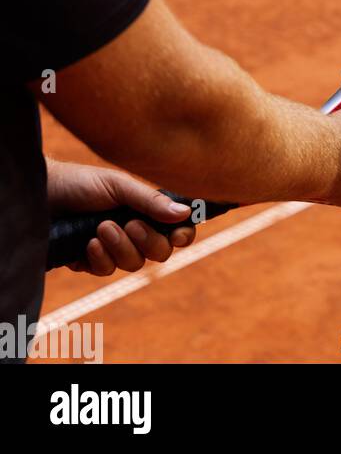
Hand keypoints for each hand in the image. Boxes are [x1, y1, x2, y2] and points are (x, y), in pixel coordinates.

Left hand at [46, 159, 196, 275]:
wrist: (40, 194)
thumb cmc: (80, 183)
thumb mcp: (118, 186)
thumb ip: (151, 201)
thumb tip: (186, 213)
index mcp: (146, 212)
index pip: (177, 230)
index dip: (182, 236)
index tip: (176, 236)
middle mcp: (134, 232)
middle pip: (160, 253)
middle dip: (147, 242)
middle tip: (130, 224)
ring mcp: (113, 249)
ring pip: (134, 264)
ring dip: (120, 248)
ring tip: (100, 228)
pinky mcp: (90, 261)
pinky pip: (106, 271)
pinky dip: (99, 258)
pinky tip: (87, 243)